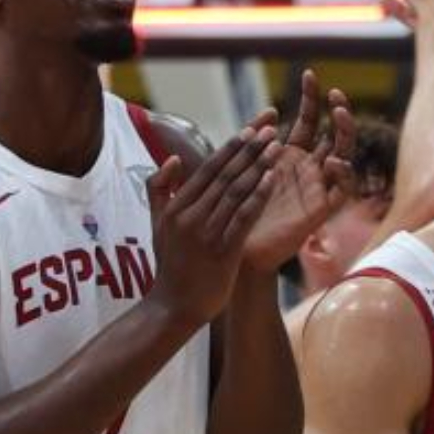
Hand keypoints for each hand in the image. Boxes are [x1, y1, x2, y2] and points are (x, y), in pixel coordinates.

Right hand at [145, 124, 278, 325]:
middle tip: (271, 127)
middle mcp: (190, 215)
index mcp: (175, 207)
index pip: (207, 167)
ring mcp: (206, 233)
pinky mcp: (222, 250)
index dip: (232, 145)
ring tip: (278, 146)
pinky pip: (243, 217)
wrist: (174, 306)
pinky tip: (272, 178)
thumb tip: (172, 159)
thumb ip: (159, 189)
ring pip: (236, 191)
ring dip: (258, 166)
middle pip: (225, 174)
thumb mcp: (156, 224)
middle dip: (250, 148)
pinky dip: (258, 196)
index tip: (252, 127)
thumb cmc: (170, 266)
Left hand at [241, 71, 357, 274]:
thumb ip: (251, 142)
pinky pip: (340, 190)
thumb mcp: (240, 168)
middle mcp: (307, 169)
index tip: (308, 73)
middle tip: (333, 91)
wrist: (233, 252)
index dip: (310, 97)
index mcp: (288, 156)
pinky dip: (341, 172)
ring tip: (339, 113)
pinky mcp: (320, 210)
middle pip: (331, 132)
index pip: (307, 119)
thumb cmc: (234, 211)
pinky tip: (333, 159)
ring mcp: (316, 187)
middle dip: (336, 109)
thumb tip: (266, 111)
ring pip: (343, 154)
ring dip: (345, 132)